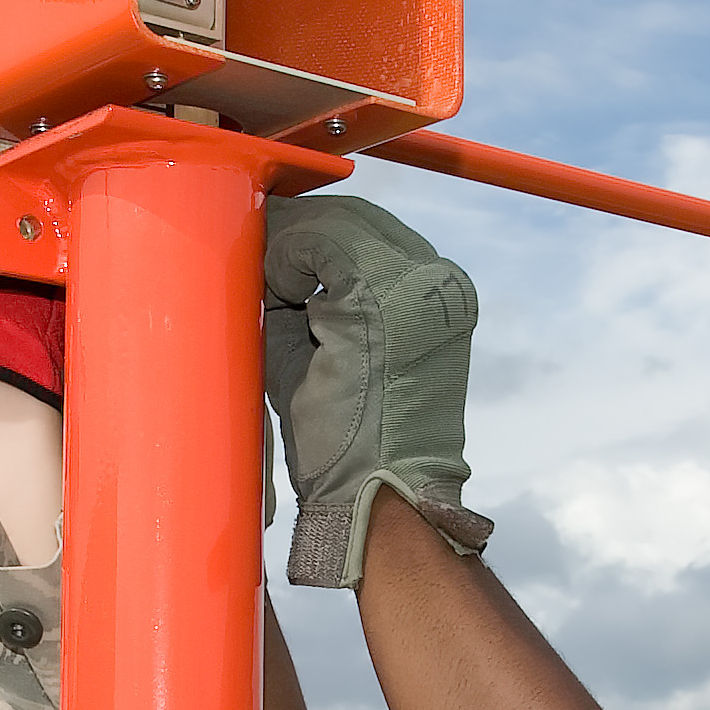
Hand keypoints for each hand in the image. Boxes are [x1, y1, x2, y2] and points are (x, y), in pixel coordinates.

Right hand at [261, 195, 489, 587]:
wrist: (390, 492)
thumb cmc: (331, 444)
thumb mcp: (284, 361)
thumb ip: (276, 296)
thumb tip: (262, 255)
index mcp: (382, 295)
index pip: (316, 231)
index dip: (276, 247)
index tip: (255, 275)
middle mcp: (426, 281)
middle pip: (351, 218)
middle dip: (302, 235)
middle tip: (267, 261)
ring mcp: (447, 288)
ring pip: (376, 228)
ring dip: (332, 243)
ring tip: (301, 282)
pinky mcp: (454, 301)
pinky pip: (399, 254)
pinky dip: (361, 262)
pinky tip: (336, 294)